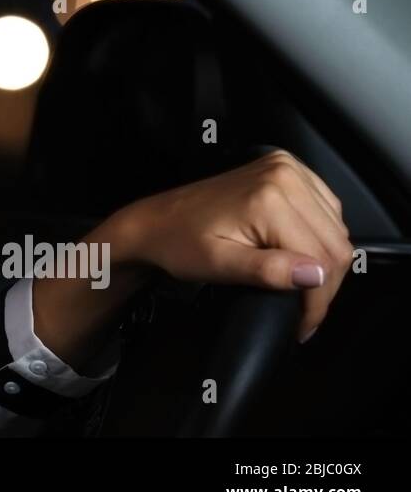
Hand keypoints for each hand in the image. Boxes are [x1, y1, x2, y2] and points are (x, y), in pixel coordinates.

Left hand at [103, 149, 351, 342]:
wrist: (156, 221)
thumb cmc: (178, 243)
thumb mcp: (218, 265)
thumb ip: (268, 270)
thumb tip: (314, 275)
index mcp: (270, 198)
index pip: (323, 257)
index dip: (319, 300)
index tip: (304, 323)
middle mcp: (284, 175)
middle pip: (336, 242)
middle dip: (325, 284)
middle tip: (304, 311)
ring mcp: (285, 167)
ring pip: (336, 227)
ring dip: (325, 262)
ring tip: (301, 287)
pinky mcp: (284, 169)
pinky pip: (325, 209)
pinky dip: (321, 236)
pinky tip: (302, 254)